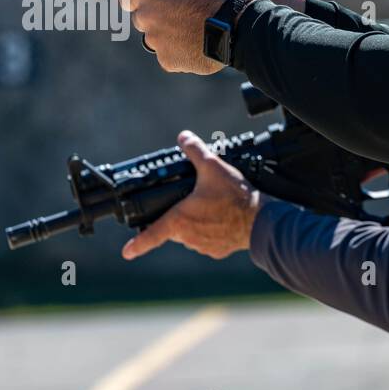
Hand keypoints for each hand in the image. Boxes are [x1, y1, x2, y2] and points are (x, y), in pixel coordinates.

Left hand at [121, 132, 262, 260]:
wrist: (261, 221)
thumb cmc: (235, 198)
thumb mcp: (213, 167)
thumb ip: (195, 151)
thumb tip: (184, 137)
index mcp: (179, 220)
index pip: (151, 236)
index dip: (137, 245)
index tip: (126, 252)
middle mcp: (188, 237)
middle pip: (175, 227)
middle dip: (181, 216)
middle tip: (198, 201)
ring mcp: (203, 246)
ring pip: (192, 234)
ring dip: (198, 224)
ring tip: (215, 208)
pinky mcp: (218, 251)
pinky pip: (209, 241)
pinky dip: (214, 232)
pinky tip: (225, 219)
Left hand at [123, 0, 235, 73]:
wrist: (237, 24)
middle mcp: (145, 17)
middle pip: (141, 18)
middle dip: (155, 15)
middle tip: (182, 11)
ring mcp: (156, 41)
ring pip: (154, 38)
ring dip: (167, 34)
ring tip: (191, 27)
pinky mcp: (168, 60)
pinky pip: (168, 56)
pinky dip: (178, 51)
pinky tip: (194, 41)